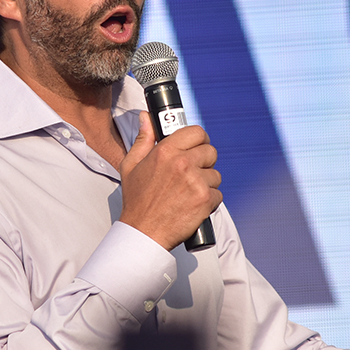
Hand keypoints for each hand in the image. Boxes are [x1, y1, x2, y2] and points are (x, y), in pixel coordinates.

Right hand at [119, 120, 220, 249]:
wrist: (143, 232)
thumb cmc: (137, 201)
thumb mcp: (131, 165)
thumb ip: (143, 139)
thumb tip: (146, 117)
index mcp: (165, 151)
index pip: (197, 132)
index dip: (198, 140)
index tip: (195, 148)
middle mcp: (182, 163)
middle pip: (210, 151)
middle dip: (204, 162)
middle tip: (192, 174)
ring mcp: (196, 181)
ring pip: (216, 174)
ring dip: (207, 183)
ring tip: (189, 193)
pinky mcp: (205, 199)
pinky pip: (218, 194)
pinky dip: (209, 201)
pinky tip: (193, 205)